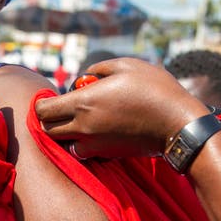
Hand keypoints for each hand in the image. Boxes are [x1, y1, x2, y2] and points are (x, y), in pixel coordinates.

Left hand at [35, 58, 209, 158]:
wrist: (178, 124)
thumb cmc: (154, 89)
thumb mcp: (126, 66)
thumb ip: (98, 69)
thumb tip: (85, 77)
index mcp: (83, 103)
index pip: (42, 111)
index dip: (41, 103)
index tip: (52, 96)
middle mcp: (84, 127)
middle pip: (48, 130)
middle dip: (50, 119)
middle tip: (65, 106)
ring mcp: (95, 145)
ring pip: (65, 144)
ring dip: (66, 133)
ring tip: (81, 119)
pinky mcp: (107, 155)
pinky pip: (84, 151)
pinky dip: (83, 143)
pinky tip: (97, 130)